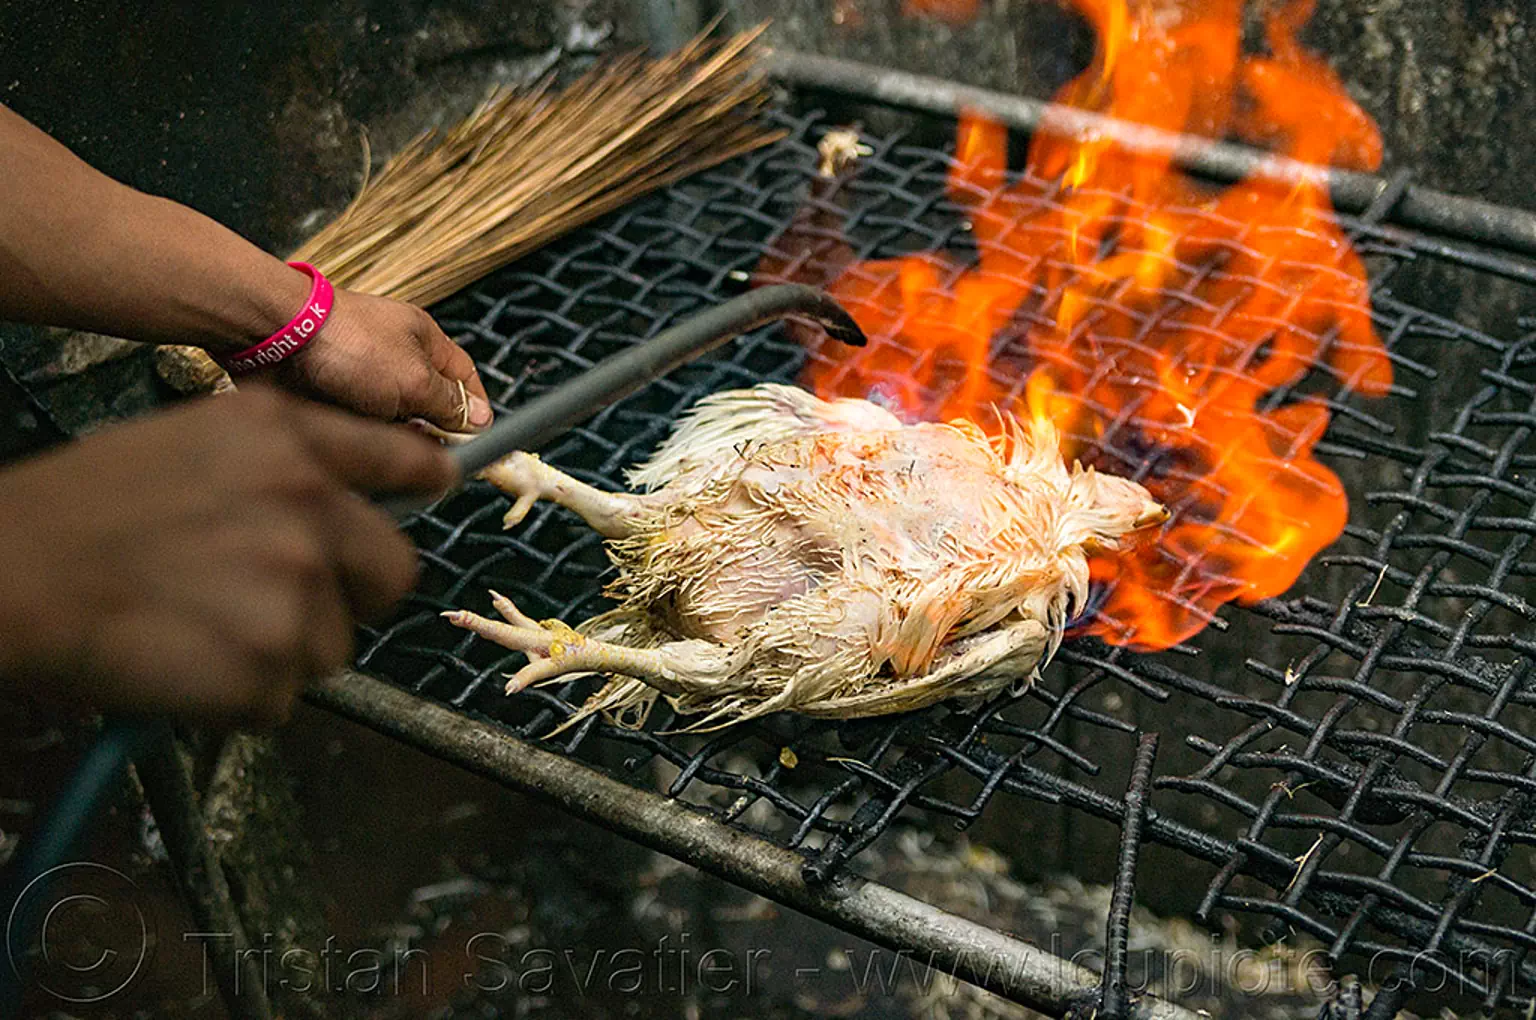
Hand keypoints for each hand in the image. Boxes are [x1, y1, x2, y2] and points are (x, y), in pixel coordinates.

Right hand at [0, 386, 456, 725]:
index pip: (404, 460)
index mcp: (290, 441)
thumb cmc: (83, 508)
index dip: (422, 482)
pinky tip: (185, 662)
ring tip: (203, 627)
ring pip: (334, 645)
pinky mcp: (272, 663)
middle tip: (287, 602)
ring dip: (283, 650)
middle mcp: (310, 505)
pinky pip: (283, 698)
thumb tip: (343, 495)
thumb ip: (283, 463)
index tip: (435, 490)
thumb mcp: (195, 441)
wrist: (12, 571)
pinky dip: (240, 696)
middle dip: (354, 594)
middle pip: (394, 572)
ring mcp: (297, 586)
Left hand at [274, 288, 493, 432]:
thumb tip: (479, 421)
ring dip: (392, 436)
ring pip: (392, 420)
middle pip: (428, 405)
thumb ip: (450, 404)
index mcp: (424, 339)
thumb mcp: (415, 379)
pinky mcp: (332, 391)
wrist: (276, 337)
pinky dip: (361, 435)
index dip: (474, 411)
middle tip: (426, 450)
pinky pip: (358, 424)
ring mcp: (361, 374)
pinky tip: (356, 440)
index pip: (464, 379)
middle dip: (429, 430)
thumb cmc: (349, 344)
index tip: (476, 442)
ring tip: (384, 441)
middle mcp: (395, 356)